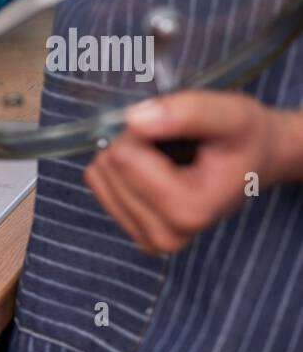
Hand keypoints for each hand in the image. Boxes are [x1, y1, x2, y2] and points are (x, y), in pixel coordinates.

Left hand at [84, 89, 293, 254]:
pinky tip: (154, 169)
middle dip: (135, 142)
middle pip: (110, 167)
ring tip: (167, 156)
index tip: (176, 129)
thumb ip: (189, 113)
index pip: (125, 156)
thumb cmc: (243, 139)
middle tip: (172, 142)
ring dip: (127, 154)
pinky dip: (120, 167)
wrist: (252, 161)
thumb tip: (134, 120)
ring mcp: (145, 238)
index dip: (144, 128)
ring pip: (99, 176)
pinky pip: (99, 184)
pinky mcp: (130, 230)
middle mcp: (165, 237)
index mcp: (190, 213)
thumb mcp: (232, 115)